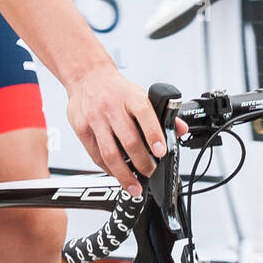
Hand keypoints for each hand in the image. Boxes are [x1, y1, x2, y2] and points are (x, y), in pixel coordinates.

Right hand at [67, 66, 182, 195]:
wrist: (87, 75)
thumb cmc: (116, 89)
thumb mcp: (139, 94)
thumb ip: (161, 112)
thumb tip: (180, 129)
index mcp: (131, 96)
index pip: (145, 114)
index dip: (154, 135)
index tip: (161, 152)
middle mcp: (112, 107)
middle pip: (129, 140)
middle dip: (142, 163)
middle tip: (150, 173)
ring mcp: (95, 118)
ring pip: (110, 153)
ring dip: (124, 175)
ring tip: (134, 186)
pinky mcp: (82, 128)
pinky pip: (96, 155)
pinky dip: (108, 169)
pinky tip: (116, 174)